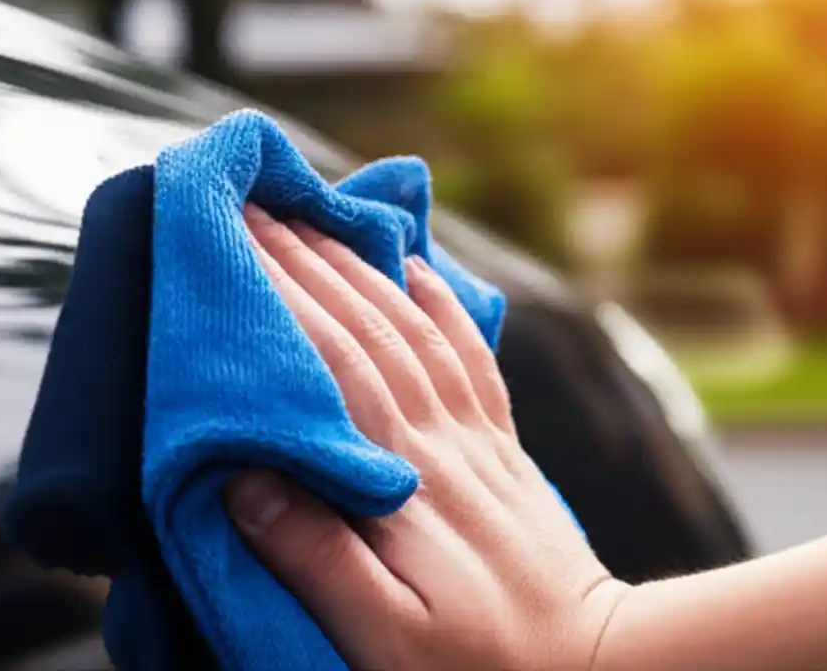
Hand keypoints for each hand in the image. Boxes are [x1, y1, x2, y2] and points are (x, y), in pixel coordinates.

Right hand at [225, 205, 629, 670]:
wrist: (590, 665)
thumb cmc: (477, 663)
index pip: (333, 364)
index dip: (282, 296)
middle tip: (254, 202)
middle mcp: (440, 440)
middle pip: (366, 326)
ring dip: (359, 265)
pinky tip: (417, 264)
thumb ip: (318, 556)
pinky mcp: (501, 445)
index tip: (236, 240)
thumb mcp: (385, 637)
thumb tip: (246, 479)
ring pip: (413, 326)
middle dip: (307, 258)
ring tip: (315, 215)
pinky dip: (438, 299)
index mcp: (402, 480)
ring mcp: (476, 436)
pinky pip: (467, 352)